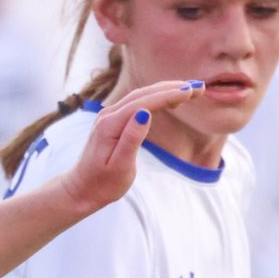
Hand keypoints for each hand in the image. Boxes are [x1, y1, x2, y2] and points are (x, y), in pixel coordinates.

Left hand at [57, 81, 205, 215]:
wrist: (80, 191)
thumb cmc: (101, 184)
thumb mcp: (119, 167)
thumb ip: (131, 140)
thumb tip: (145, 114)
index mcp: (110, 126)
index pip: (144, 103)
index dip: (168, 95)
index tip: (191, 91)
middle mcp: (107, 116)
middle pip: (144, 94)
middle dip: (172, 88)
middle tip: (199, 87)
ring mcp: (108, 116)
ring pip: (141, 95)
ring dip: (166, 90)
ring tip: (191, 89)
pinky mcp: (112, 121)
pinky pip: (137, 102)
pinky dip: (156, 97)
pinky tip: (171, 98)